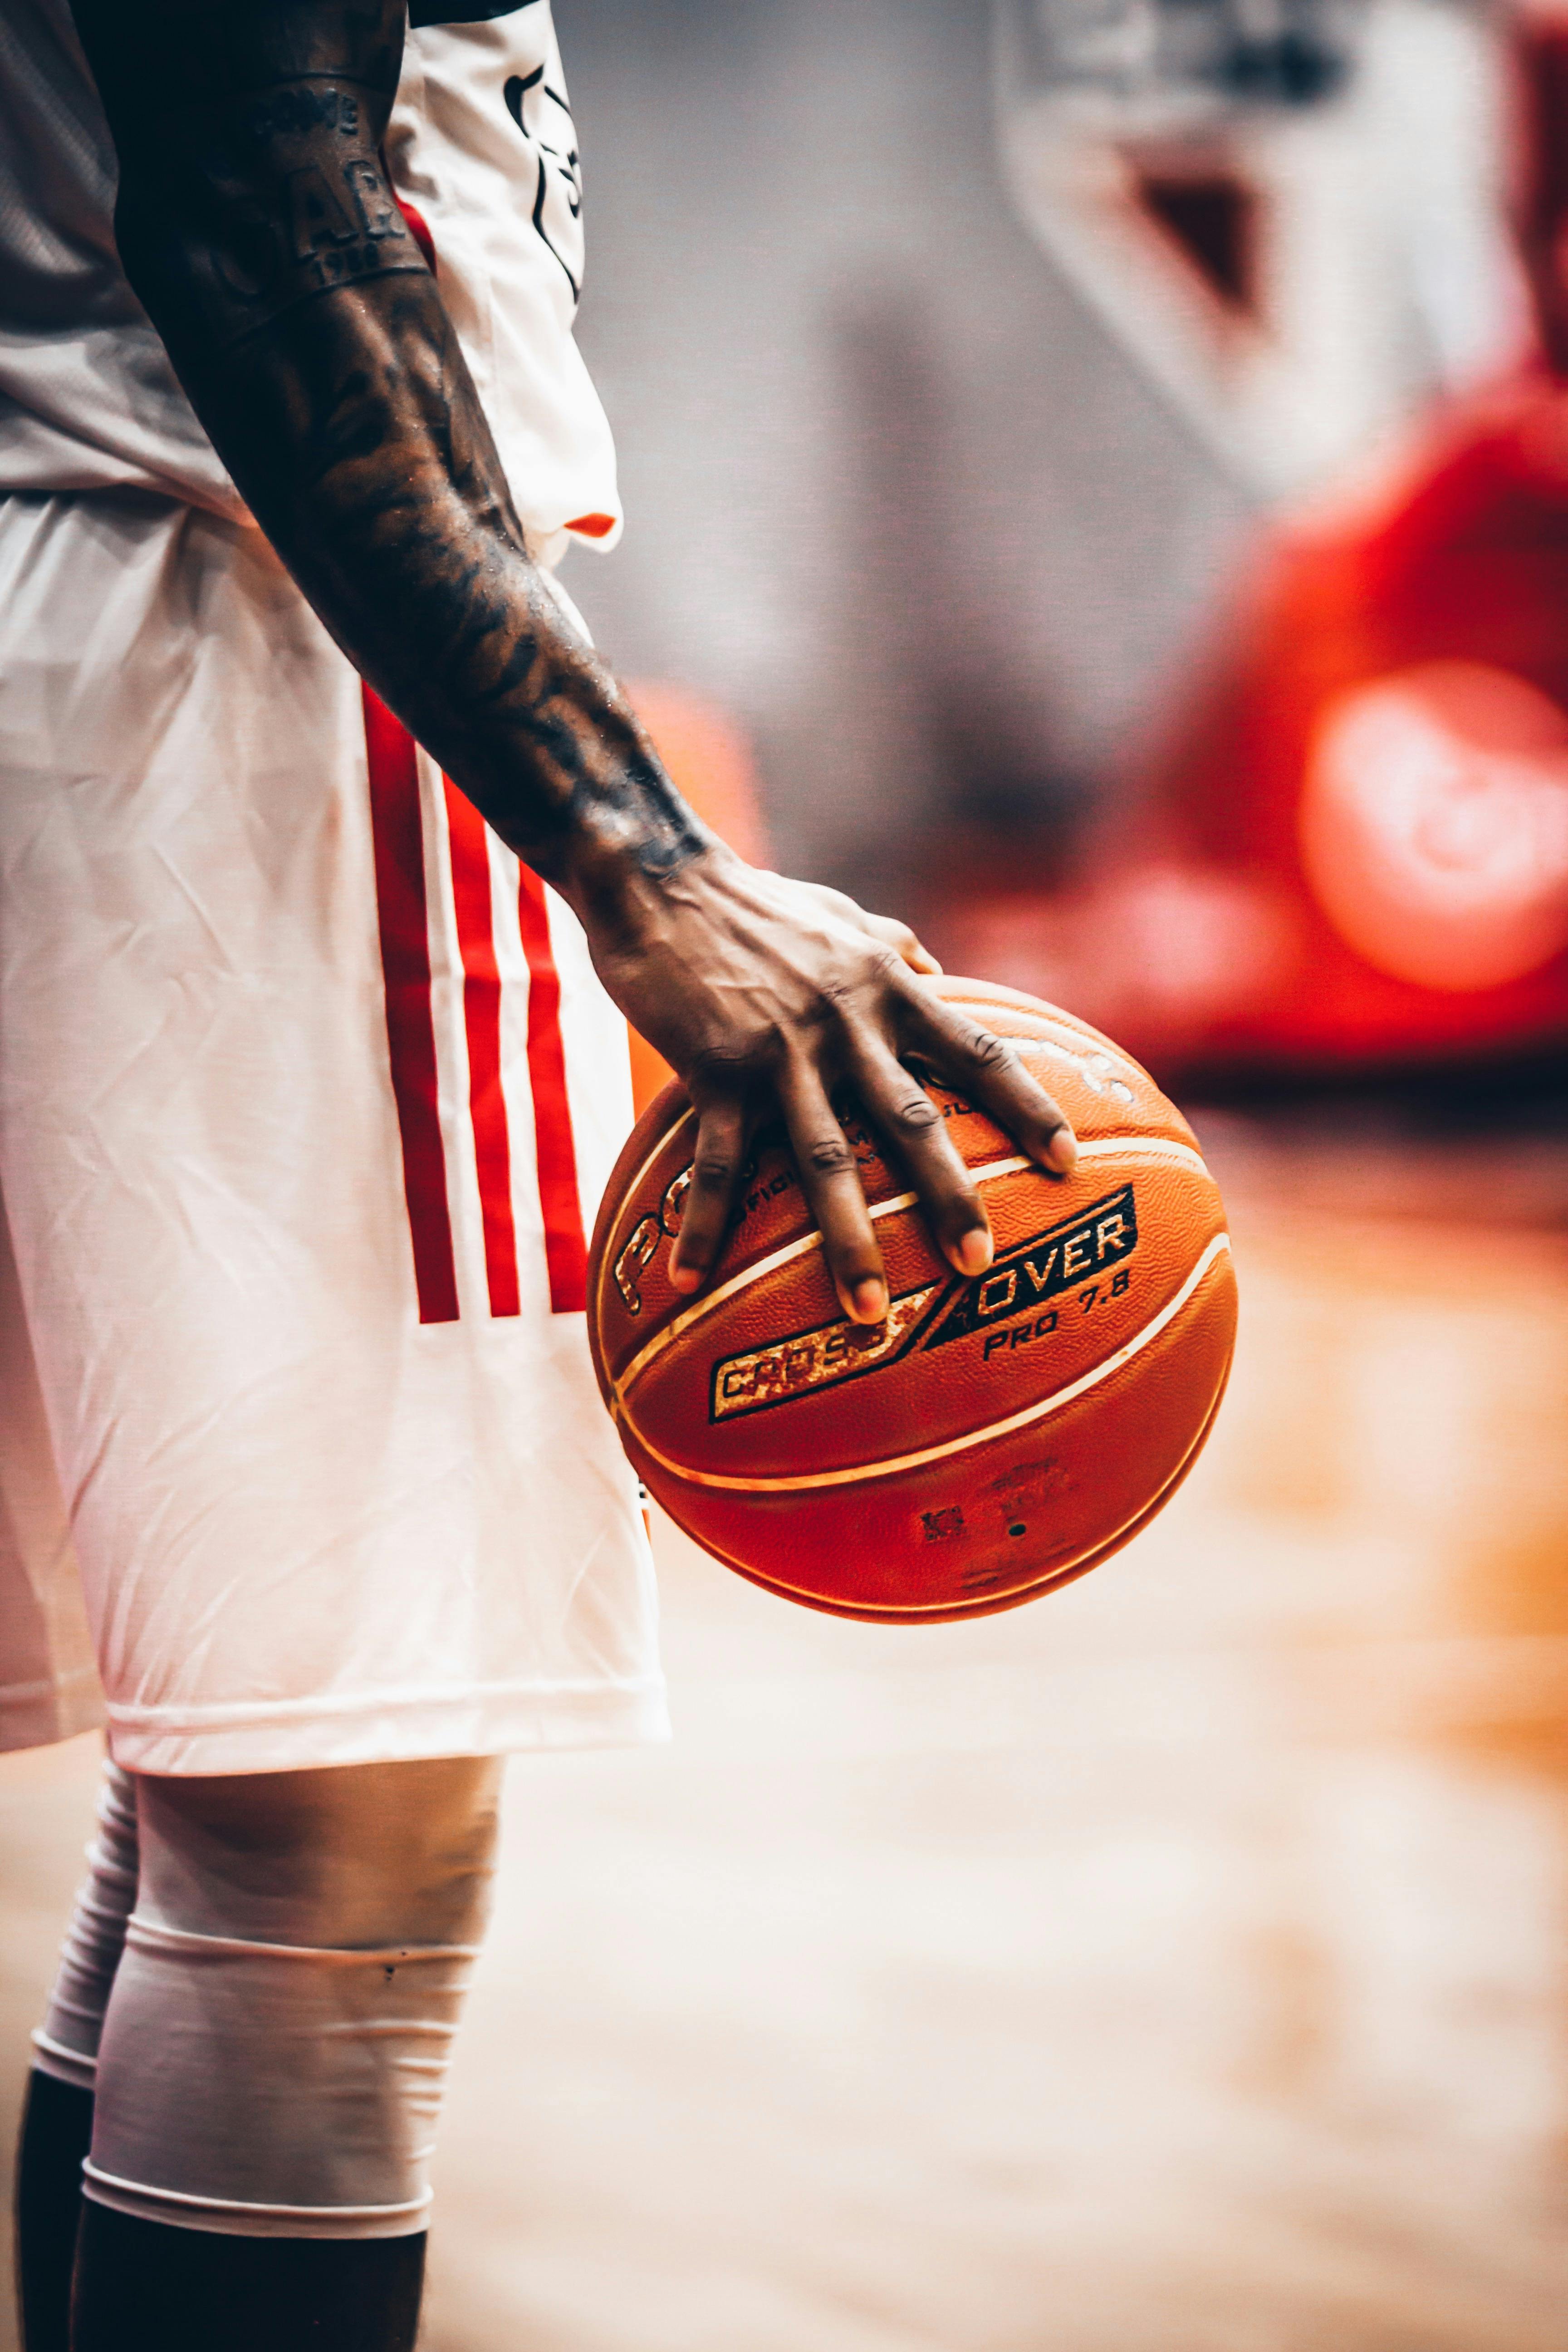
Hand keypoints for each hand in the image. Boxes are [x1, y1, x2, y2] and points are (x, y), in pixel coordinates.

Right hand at [580, 845, 1076, 1324]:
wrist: (658, 879)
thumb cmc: (754, 899)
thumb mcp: (841, 913)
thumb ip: (895, 946)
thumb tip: (941, 974)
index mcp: (886, 987)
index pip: (974, 1051)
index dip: (1025, 1107)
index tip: (1067, 1160)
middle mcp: (846, 1024)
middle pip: (911, 1122)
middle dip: (948, 1196)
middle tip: (980, 1262)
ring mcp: (780, 1050)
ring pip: (824, 1159)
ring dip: (846, 1240)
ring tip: (867, 1312)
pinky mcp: (715, 1068)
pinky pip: (715, 1162)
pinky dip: (704, 1223)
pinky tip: (690, 1281)